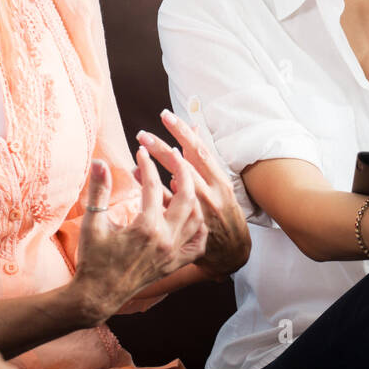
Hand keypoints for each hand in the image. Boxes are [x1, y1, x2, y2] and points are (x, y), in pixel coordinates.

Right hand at [70, 152, 205, 324]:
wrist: (97, 295)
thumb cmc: (92, 259)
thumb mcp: (92, 223)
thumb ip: (99, 191)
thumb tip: (99, 161)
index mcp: (146, 228)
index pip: (153, 187)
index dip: (147, 165)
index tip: (141, 151)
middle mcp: (166, 239)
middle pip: (186, 197)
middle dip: (182, 172)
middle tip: (174, 156)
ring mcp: (173, 253)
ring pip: (197, 218)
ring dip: (192, 197)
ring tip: (181, 181)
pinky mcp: (175, 264)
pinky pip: (198, 244)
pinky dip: (199, 228)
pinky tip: (191, 215)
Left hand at [137, 108, 251, 279]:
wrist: (232, 252)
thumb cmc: (224, 210)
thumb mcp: (220, 182)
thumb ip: (204, 158)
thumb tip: (194, 127)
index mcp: (221, 182)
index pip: (200, 151)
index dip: (183, 132)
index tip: (165, 116)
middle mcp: (210, 196)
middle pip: (184, 166)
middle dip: (163, 148)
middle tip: (143, 135)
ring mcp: (197, 213)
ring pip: (174, 187)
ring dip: (154, 169)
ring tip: (138, 153)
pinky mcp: (184, 228)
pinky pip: (164, 207)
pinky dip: (151, 190)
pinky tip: (136, 177)